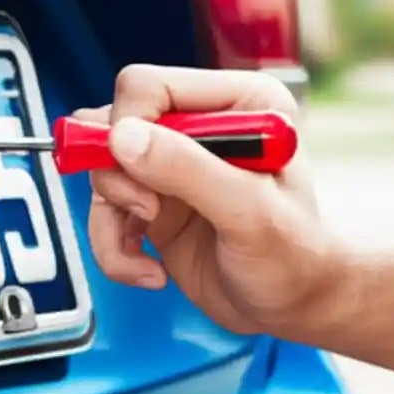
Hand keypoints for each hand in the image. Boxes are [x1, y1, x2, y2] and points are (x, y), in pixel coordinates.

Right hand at [84, 65, 342, 338]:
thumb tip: (122, 137)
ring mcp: (171, 166)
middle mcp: (199, 126)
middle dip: (118, 178)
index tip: (139, 178)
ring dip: (112, 222)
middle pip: (112, 126)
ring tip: (147, 257)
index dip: (128, 128)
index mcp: (237, 103)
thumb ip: (187, 169)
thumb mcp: (247, 212)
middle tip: (148, 211)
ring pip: (100, 173)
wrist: (292, 306)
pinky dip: (113, 250)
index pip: (148, 88)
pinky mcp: (150, 202)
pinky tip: (149, 271)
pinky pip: (102, 213)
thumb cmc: (293, 258)